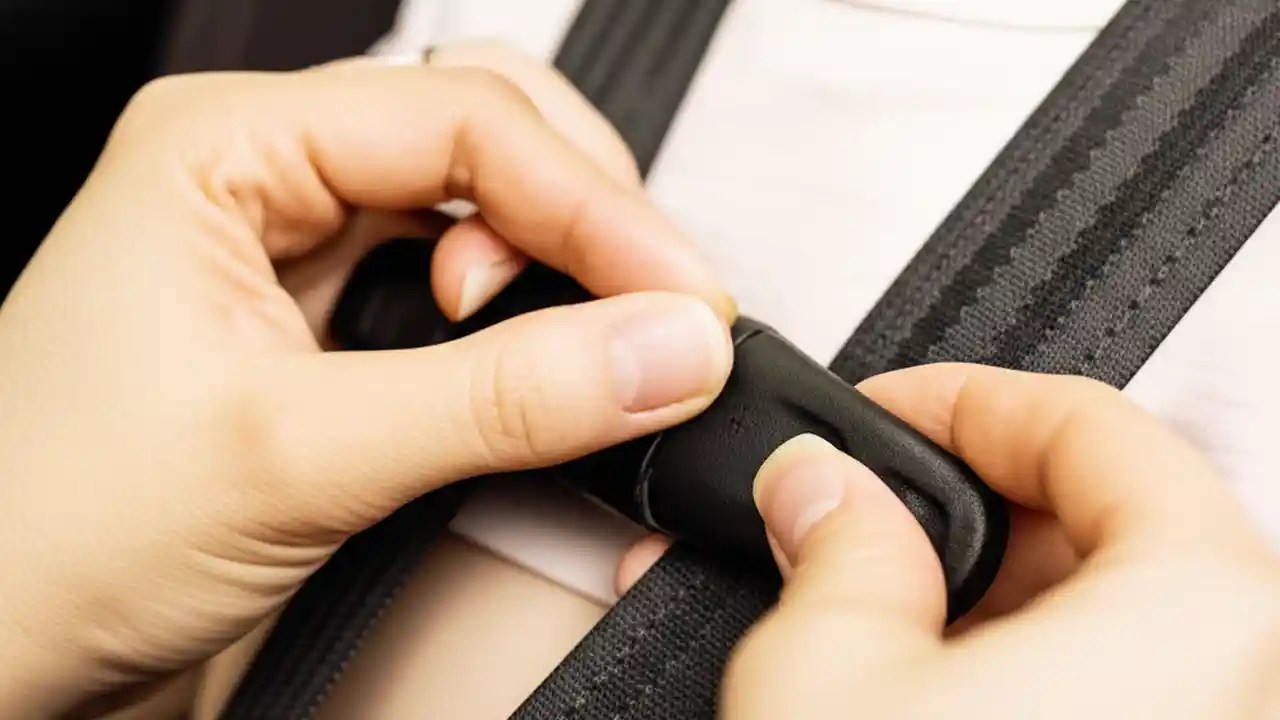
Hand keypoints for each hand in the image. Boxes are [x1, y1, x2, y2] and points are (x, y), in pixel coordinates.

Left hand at [0, 47, 735, 715]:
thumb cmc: (46, 534)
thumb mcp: (297, 454)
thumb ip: (501, 398)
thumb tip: (662, 349)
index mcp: (225, 149)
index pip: (465, 125)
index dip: (594, 206)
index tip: (682, 296)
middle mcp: (264, 180)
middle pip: (484, 145)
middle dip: (585, 223)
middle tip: (657, 317)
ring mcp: (294, 255)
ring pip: (478, 215)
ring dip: (557, 274)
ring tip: (586, 353)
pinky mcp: (322, 330)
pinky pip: (456, 295)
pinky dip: (520, 329)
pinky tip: (534, 373)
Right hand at [716, 364, 1279, 717]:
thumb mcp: (825, 677)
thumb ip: (835, 542)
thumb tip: (820, 489)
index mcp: (1199, 613)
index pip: (1092, 424)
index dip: (959, 400)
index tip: (880, 414)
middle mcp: (1247, 679)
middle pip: (1110, 522)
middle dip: (959, 510)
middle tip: (858, 519)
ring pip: (1108, 622)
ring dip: (979, 603)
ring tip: (868, 621)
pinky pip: (1110, 693)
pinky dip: (1018, 676)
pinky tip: (920, 692)